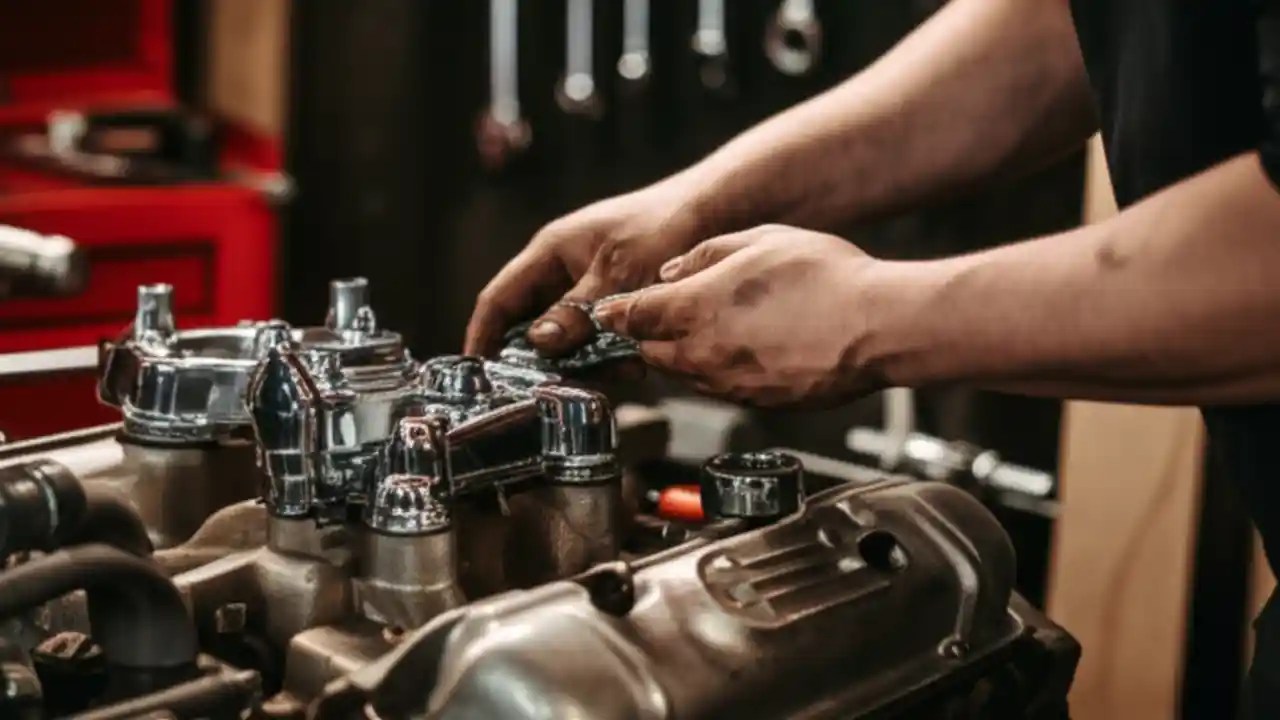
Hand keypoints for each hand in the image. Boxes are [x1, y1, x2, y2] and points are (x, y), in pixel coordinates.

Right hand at [464, 180, 712, 356]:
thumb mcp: (619, 273)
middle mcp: (563, 271)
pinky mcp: (616, 303)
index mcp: (551, 252)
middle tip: (555, 387)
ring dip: (587, 361)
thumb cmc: (666, 227)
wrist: (716, 212)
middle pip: (532, 326)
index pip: (498, 299)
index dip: (482, 337)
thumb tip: (537, 343)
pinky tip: (636, 363)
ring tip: (618, 369)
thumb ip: (578, 310)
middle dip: (544, 359)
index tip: (477, 374)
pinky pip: (599, 338)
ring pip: (569, 338)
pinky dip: (612, 354)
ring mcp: (589, 287)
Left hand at [593, 225, 884, 406]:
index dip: (616, 312)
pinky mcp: (755, 405)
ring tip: (710, 330)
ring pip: (683, 375)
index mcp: (693, 309)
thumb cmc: (827, 277)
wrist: (879, 327)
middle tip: (657, 318)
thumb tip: (672, 271)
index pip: (630, 317)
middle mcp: (701, 354)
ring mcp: (728, 386)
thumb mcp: (759, 240)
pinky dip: (718, 373)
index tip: (609, 310)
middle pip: (650, 352)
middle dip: (649, 336)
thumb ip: (705, 254)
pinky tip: (745, 350)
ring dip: (681, 356)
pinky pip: (720, 390)